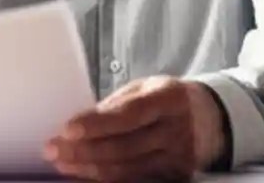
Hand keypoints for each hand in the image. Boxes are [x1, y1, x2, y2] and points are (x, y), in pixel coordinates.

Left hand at [44, 76, 225, 181]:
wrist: (211, 118)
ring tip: (63, 162)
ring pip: (126, 169)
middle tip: (53, 149)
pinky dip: (106, 179)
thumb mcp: (146, 89)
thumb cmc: (168, 100)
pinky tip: (86, 173)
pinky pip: (135, 181)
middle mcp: (177, 129)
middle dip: (83, 150)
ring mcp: (179, 157)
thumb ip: (117, 105)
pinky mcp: (176, 176)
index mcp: (170, 98)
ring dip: (88, 168)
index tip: (67, 129)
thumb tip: (80, 124)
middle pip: (124, 147)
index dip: (97, 124)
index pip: (129, 114)